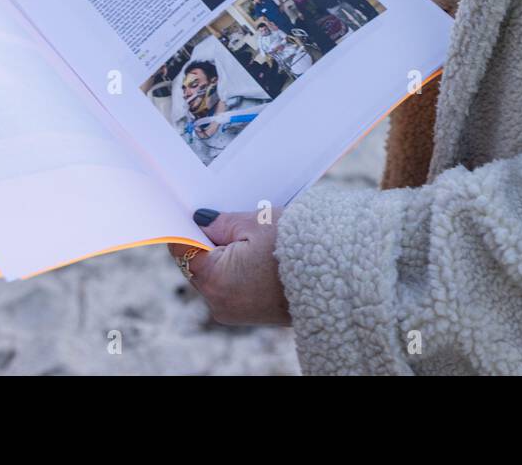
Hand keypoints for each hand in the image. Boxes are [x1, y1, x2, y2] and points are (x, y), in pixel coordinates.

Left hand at [169, 209, 289, 324]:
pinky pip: (233, 284)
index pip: (182, 249)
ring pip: (216, 273)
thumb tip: (199, 219)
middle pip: (199, 262)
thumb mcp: (257, 223)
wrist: (338, 277)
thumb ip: (221, 221)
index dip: (185, 225)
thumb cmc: (298, 247)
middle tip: (227, 215)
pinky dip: (239, 267)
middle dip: (210, 239)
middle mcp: (219, 302)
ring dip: (226, 253)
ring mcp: (234, 311)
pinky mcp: (249, 313)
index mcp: (215, 280)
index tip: (190, 208)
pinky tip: (258, 251)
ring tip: (249, 233)